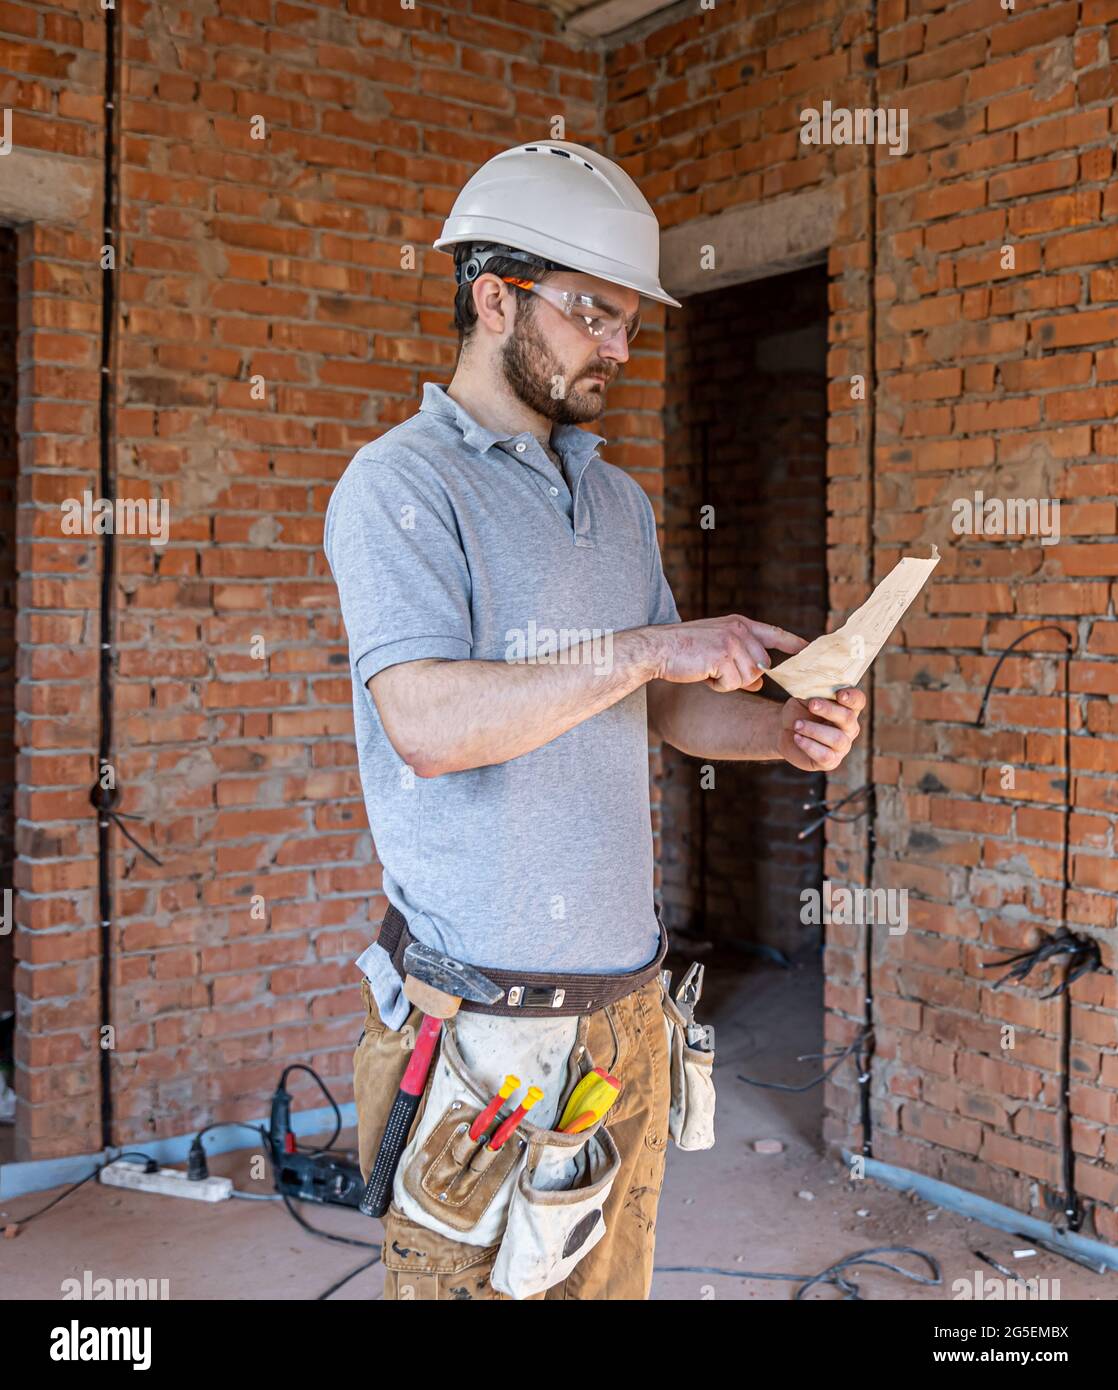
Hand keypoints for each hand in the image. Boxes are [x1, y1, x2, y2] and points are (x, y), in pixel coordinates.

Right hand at [652, 616, 806, 692]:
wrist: (658, 648)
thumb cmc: (685, 651)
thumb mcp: (717, 650)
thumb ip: (740, 661)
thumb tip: (759, 683)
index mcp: (740, 624)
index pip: (775, 633)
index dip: (793, 643)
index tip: (809, 649)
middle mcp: (740, 630)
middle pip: (762, 666)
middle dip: (743, 676)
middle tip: (717, 670)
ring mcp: (732, 642)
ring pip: (749, 678)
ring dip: (729, 682)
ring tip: (708, 670)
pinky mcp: (723, 657)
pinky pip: (733, 684)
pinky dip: (718, 686)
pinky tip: (703, 674)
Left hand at [779, 687, 864, 770]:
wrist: (782, 730)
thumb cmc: (798, 711)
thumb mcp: (804, 697)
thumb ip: (814, 691)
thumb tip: (815, 683)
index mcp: (847, 708)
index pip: (858, 701)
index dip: (852, 697)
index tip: (839, 694)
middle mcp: (849, 727)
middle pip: (847, 718)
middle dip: (828, 710)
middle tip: (811, 705)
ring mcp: (842, 746)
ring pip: (837, 739)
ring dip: (814, 730)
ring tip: (797, 725)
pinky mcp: (830, 761)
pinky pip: (825, 755)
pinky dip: (809, 745)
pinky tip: (797, 738)